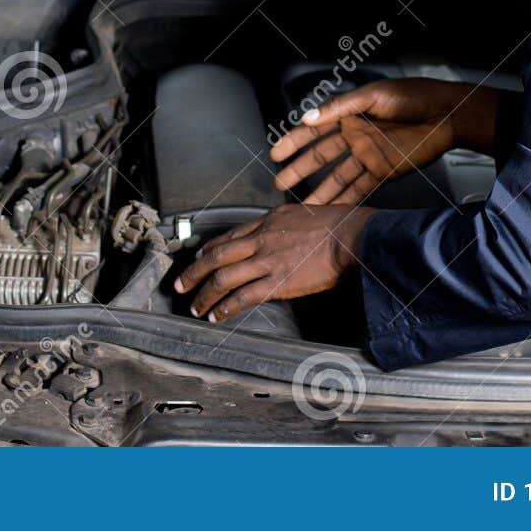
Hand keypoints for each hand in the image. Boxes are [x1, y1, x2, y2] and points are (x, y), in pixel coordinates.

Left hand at [173, 204, 374, 321]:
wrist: (349, 235)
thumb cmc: (334, 225)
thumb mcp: (300, 214)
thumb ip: (282, 226)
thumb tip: (278, 234)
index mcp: (266, 223)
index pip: (228, 237)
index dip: (208, 250)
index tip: (197, 258)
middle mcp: (261, 240)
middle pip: (217, 256)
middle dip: (193, 273)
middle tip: (180, 284)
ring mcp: (267, 261)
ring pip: (224, 277)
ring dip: (205, 294)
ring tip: (196, 306)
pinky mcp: (278, 282)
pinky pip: (244, 297)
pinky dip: (226, 307)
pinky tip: (217, 315)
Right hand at [271, 78, 491, 204]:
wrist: (448, 115)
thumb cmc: (413, 96)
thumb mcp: (373, 95)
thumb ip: (339, 107)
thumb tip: (307, 117)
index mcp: (348, 114)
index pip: (314, 130)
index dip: (293, 141)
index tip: (275, 154)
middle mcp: (354, 136)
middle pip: (321, 157)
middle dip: (300, 170)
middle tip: (280, 184)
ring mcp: (367, 155)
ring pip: (337, 177)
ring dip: (320, 192)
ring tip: (302, 207)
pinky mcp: (383, 172)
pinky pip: (359, 189)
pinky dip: (345, 201)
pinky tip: (331, 212)